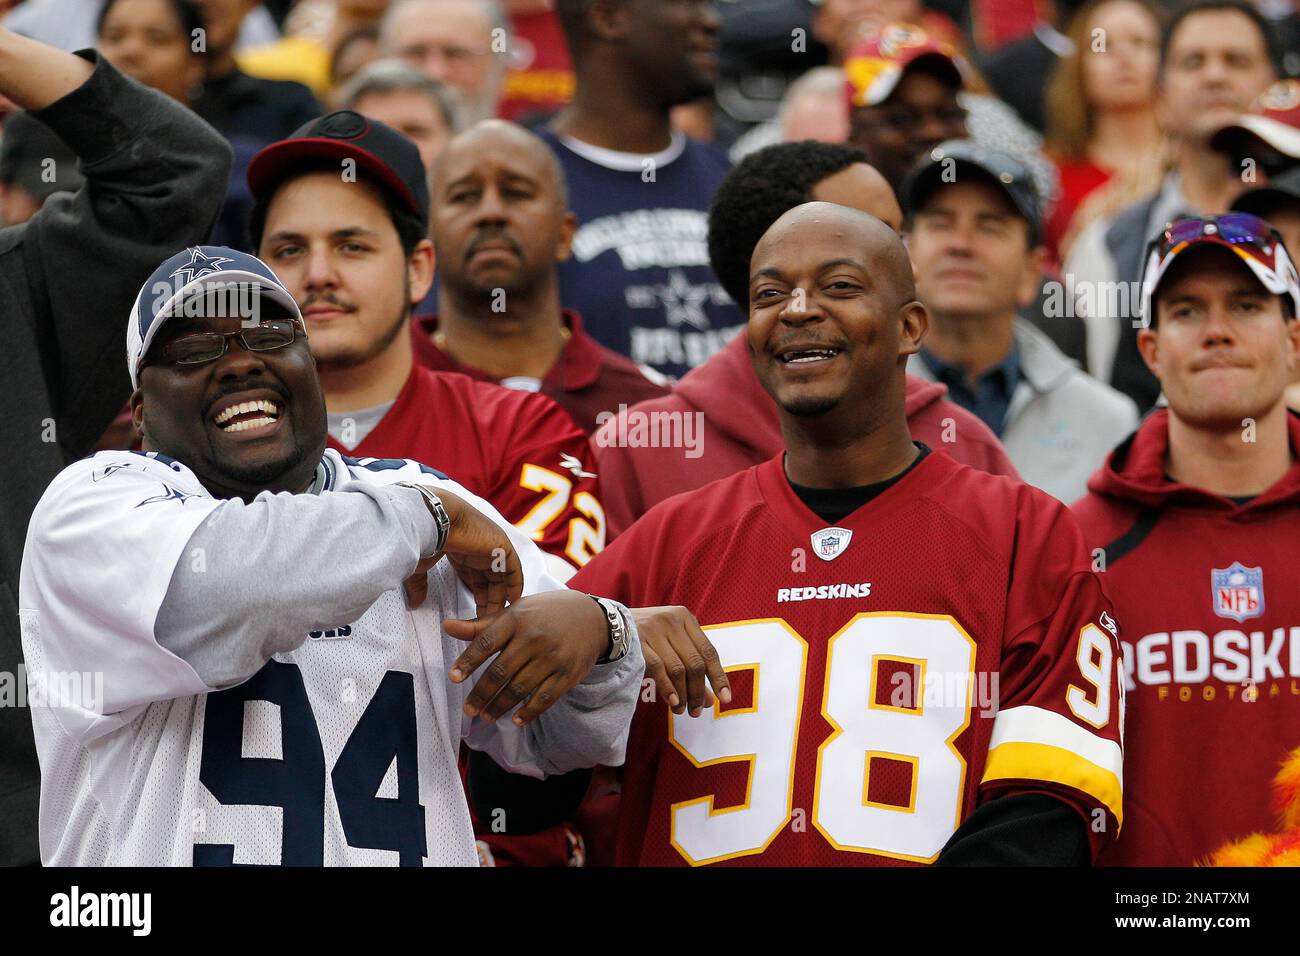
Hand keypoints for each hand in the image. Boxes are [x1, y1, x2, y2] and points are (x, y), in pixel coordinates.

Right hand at [403, 488, 523, 615]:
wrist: (433, 519)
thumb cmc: (423, 538)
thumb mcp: (421, 566)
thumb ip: (420, 584)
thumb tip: (414, 603)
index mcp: (462, 553)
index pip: (475, 579)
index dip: (476, 598)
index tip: (475, 618)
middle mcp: (479, 550)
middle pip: (491, 581)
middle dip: (489, 603)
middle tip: (487, 624)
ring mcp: (492, 547)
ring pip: (503, 578)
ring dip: (501, 598)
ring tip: (499, 619)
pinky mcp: (502, 546)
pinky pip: (514, 569)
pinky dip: (515, 585)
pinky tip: (512, 601)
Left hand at [444, 590, 610, 725]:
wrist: (593, 618)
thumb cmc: (546, 614)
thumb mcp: (516, 612)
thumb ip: (482, 625)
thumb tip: (447, 626)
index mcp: (517, 618)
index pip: (487, 642)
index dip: (468, 661)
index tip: (454, 678)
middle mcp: (534, 637)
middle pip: (501, 671)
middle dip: (481, 694)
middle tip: (468, 710)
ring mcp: (552, 657)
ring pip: (520, 688)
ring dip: (500, 706)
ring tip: (486, 716)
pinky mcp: (567, 674)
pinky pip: (545, 698)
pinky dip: (529, 712)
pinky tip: (516, 720)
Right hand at [632, 606, 729, 716]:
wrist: (606, 623)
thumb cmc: (644, 636)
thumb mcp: (671, 644)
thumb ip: (692, 668)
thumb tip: (710, 701)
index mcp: (685, 618)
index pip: (709, 651)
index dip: (719, 677)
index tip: (725, 699)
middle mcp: (672, 621)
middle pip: (695, 663)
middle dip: (698, 691)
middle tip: (698, 711)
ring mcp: (654, 630)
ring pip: (679, 669)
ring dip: (684, 694)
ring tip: (683, 710)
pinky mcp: (638, 641)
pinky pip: (659, 669)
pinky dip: (668, 688)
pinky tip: (673, 702)